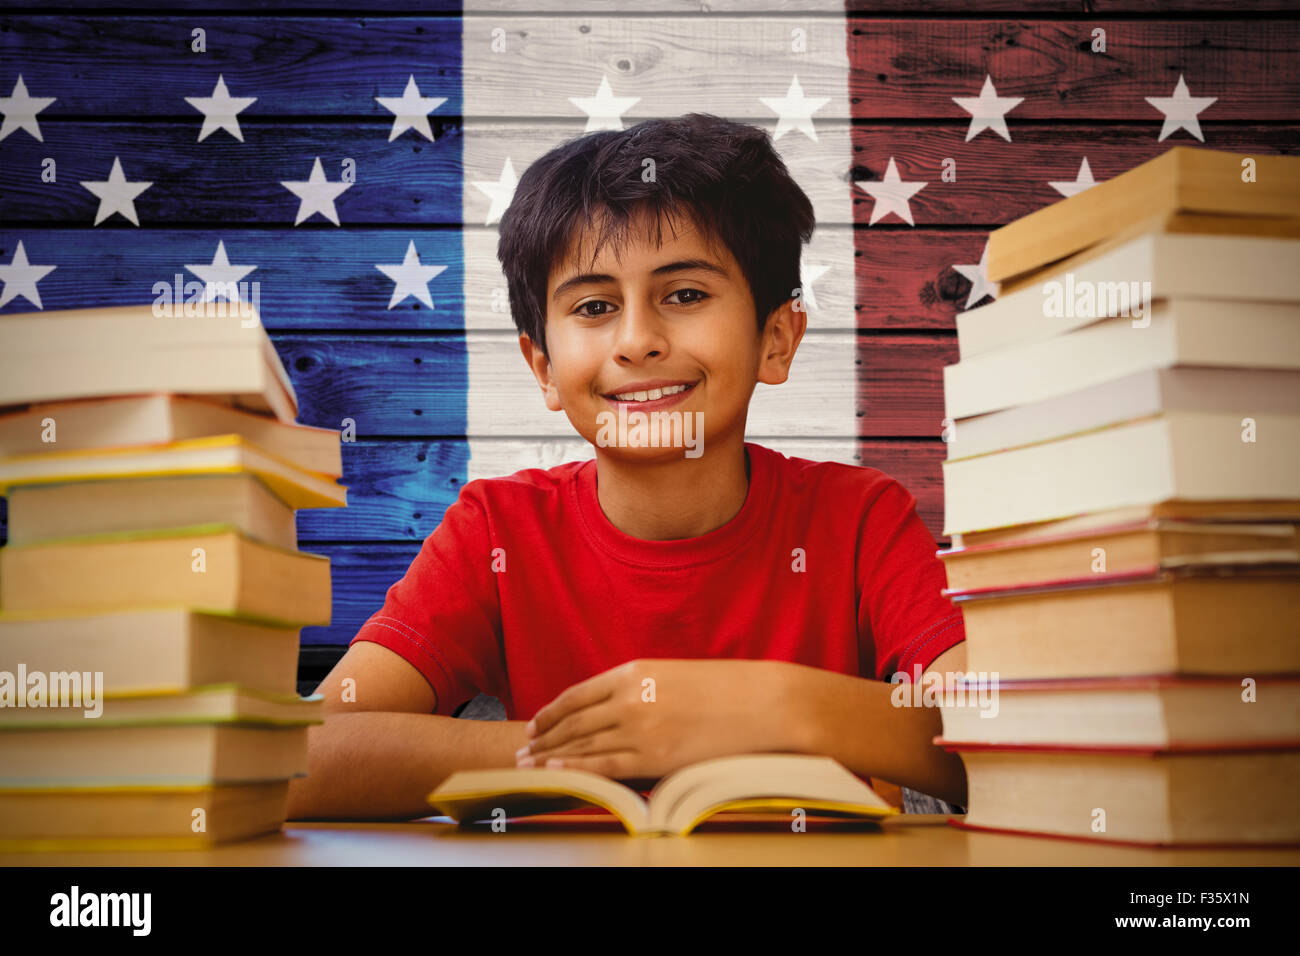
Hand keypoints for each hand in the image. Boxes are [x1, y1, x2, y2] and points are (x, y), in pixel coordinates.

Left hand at [515, 658, 806, 779]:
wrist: (762, 703)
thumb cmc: (727, 689)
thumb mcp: (675, 675)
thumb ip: (643, 688)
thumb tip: (620, 708)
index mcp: (634, 671)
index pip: (579, 693)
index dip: (552, 711)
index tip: (537, 723)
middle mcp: (628, 698)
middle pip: (573, 720)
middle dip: (543, 737)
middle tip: (521, 749)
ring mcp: (639, 728)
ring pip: (581, 743)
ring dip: (551, 755)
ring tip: (528, 764)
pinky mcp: (653, 757)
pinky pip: (604, 765)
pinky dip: (575, 768)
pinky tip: (555, 771)